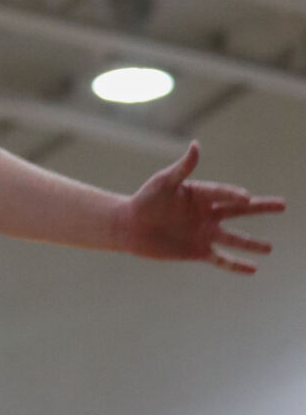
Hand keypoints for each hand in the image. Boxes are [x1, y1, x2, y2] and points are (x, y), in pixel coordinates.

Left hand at [122, 141, 283, 273]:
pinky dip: (236, 265)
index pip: (223, 193)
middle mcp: (206, 213)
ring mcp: (203, 233)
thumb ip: (182, 168)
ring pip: (234, 238)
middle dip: (261, 208)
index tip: (246, 197)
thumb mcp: (163, 182)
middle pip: (239, 211)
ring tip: (270, 247)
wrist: (129, 227)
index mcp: (200, 194)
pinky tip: (253, 269)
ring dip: (252, 244)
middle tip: (283, 204)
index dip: (234, 195)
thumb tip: (196, 145)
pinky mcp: (197, 251)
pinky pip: (221, 259)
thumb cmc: (145, 200)